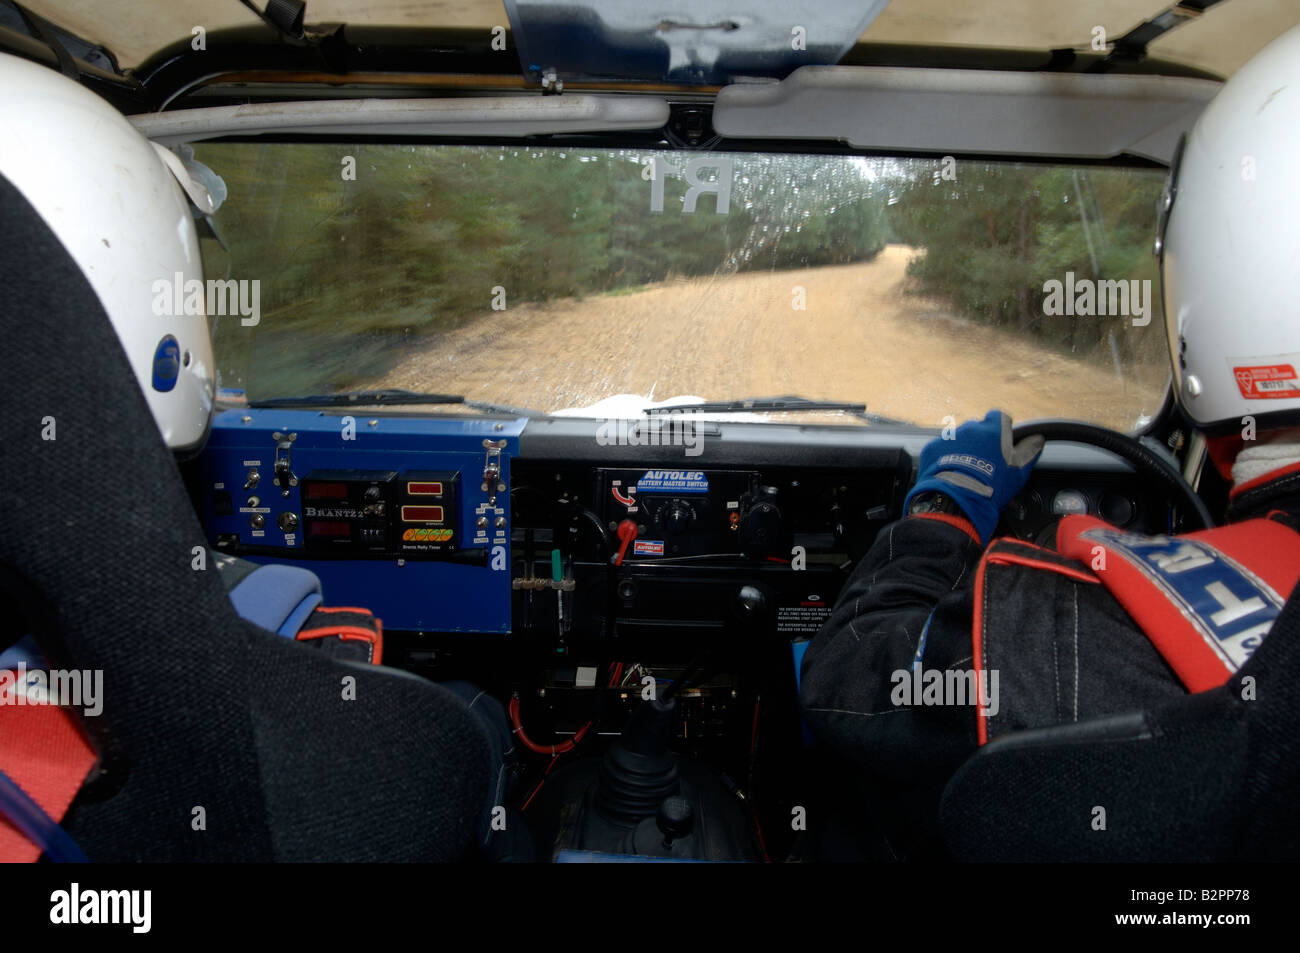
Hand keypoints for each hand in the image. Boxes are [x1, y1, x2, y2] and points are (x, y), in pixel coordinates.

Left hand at [904, 410, 1043, 544]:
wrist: (957, 499)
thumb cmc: (992, 485)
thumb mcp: (1019, 470)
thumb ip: (1030, 450)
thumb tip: (1038, 439)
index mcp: (993, 429)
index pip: (999, 417)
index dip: (1001, 430)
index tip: (1001, 443)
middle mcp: (970, 427)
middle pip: (978, 428)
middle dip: (981, 440)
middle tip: (984, 461)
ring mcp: (950, 437)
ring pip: (959, 438)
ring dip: (963, 448)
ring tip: (966, 469)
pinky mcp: (933, 447)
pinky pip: (941, 448)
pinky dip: (945, 456)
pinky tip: (951, 471)